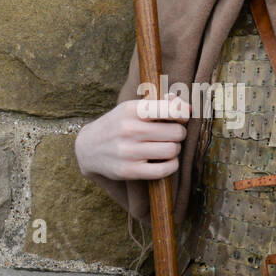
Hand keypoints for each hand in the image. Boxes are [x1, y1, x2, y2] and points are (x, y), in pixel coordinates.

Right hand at [74, 93, 189, 181]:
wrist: (88, 148)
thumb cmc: (117, 125)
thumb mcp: (132, 109)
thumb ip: (160, 104)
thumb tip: (187, 107)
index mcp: (131, 110)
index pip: (170, 109)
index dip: (182, 114)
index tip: (180, 118)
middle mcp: (129, 129)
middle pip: (176, 132)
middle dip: (179, 134)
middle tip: (171, 135)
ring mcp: (128, 151)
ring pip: (172, 150)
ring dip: (175, 150)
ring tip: (166, 147)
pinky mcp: (129, 170)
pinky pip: (163, 170)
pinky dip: (171, 166)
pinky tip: (166, 161)